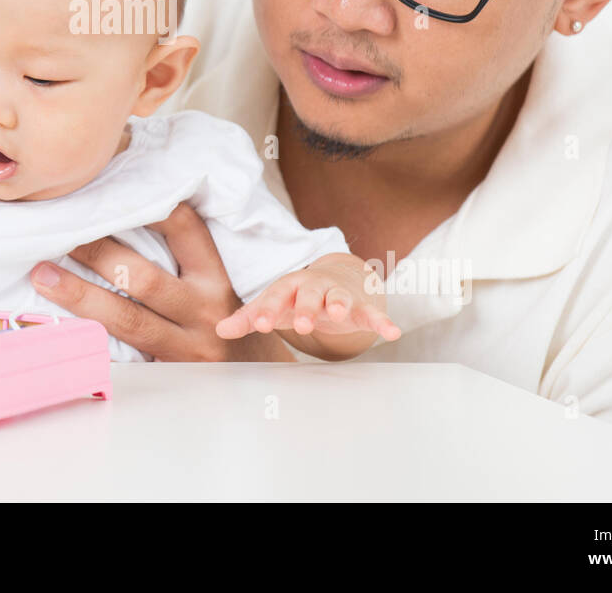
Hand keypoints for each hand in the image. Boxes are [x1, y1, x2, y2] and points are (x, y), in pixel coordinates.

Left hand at [29, 202, 293, 361]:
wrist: (255, 380)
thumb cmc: (226, 322)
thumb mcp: (222, 285)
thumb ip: (186, 256)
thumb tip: (127, 211)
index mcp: (217, 279)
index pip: (185, 230)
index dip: (147, 205)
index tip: (109, 188)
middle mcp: (203, 312)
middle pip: (145, 278)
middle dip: (98, 253)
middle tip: (60, 232)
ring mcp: (184, 349)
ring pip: (126, 319)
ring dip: (79, 295)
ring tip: (42, 274)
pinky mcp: (165, 376)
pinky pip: (121, 356)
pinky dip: (88, 340)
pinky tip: (57, 327)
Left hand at [215, 253, 400, 357]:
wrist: (334, 279)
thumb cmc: (296, 297)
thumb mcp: (273, 305)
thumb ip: (249, 318)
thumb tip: (219, 330)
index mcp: (289, 286)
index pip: (276, 296)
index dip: (268, 310)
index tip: (260, 324)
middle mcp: (315, 287)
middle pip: (310, 295)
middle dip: (306, 308)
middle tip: (300, 324)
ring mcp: (339, 295)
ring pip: (341, 298)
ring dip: (341, 304)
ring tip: (341, 315)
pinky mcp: (361, 307)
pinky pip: (373, 313)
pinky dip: (382, 321)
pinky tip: (392, 333)